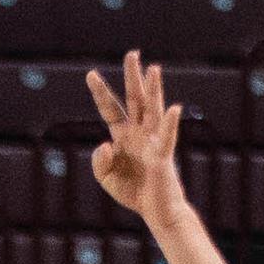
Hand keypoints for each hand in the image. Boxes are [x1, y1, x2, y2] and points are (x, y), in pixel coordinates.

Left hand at [85, 51, 188, 223]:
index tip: (90, 73)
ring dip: (153, 90)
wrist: (155, 210)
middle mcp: (139, 132)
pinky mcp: (163, 155)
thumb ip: (100, 160)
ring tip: (154, 68)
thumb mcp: (105, 177)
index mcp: (123, 135)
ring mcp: (152, 141)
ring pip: (153, 110)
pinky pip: (166, 137)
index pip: (110, 109)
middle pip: (135, 99)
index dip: (100, 92)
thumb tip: (106, 143)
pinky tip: (172, 108)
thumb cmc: (133, 191)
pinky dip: (169, 123)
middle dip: (132, 77)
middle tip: (132, 53)